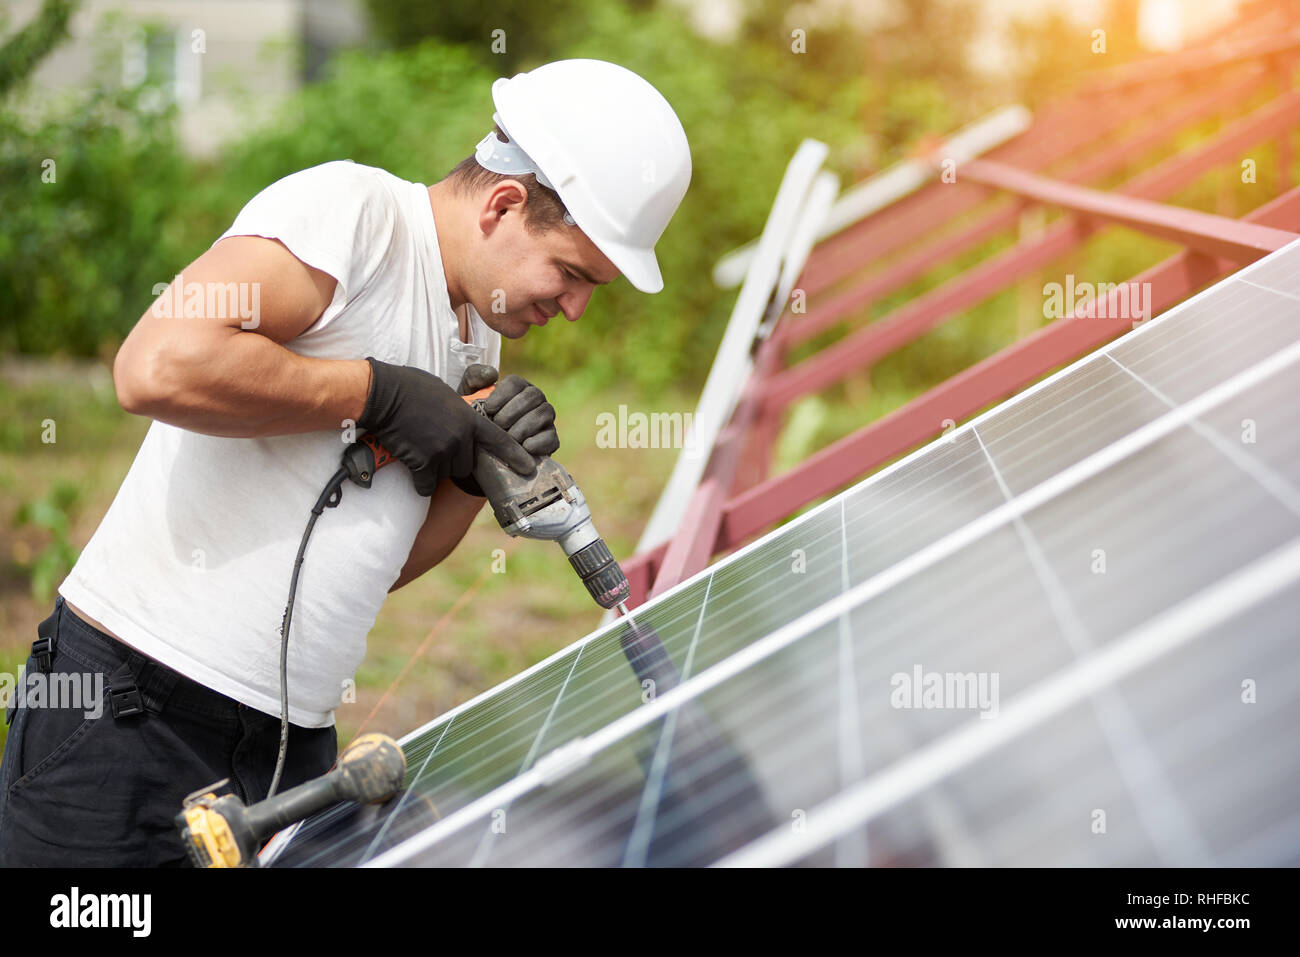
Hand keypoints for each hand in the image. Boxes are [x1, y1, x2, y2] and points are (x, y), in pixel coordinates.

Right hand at [357, 358, 532, 496]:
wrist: (384, 395)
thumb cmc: (410, 387)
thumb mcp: (446, 393)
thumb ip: (460, 412)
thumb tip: (463, 421)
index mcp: (469, 419)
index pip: (499, 440)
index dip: (515, 455)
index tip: (529, 467)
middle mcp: (461, 437)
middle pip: (466, 465)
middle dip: (453, 461)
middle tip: (433, 446)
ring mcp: (443, 451)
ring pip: (447, 474)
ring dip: (436, 469)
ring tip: (420, 449)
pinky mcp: (424, 463)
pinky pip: (426, 485)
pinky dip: (420, 481)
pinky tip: (412, 468)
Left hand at [476, 371, 559, 457]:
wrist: (478, 451)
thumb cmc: (474, 420)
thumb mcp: (466, 397)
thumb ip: (473, 377)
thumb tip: (492, 374)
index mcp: (517, 387)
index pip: (516, 383)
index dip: (502, 395)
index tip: (489, 409)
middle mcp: (535, 399)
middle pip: (533, 395)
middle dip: (513, 411)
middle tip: (498, 425)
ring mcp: (545, 419)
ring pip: (544, 413)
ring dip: (524, 426)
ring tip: (508, 438)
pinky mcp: (550, 440)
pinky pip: (551, 438)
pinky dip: (538, 442)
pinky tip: (523, 448)